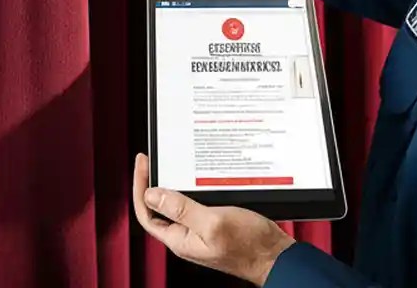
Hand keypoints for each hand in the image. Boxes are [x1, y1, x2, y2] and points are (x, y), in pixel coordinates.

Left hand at [132, 153, 295, 285]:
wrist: (275, 256)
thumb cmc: (249, 246)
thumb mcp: (212, 222)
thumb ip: (181, 209)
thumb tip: (152, 195)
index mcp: (180, 239)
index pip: (147, 213)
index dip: (141, 188)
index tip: (143, 163)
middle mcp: (187, 236)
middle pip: (159, 208)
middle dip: (153, 183)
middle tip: (152, 160)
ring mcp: (200, 231)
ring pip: (177, 206)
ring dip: (172, 186)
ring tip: (169, 165)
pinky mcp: (214, 225)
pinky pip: (195, 206)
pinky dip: (191, 190)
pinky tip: (197, 178)